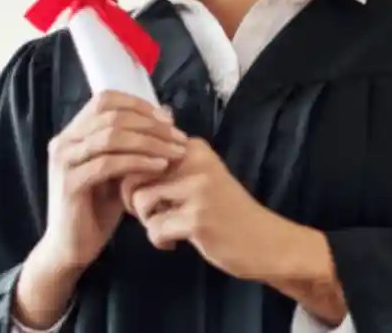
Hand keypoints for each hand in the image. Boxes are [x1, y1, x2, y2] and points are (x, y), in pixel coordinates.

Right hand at [16, 90, 186, 327]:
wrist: (71, 247)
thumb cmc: (97, 207)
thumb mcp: (118, 170)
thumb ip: (134, 144)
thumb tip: (166, 114)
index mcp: (73, 132)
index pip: (105, 99)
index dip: (138, 105)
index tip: (167, 120)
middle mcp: (64, 141)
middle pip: (111, 115)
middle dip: (150, 124)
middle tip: (178, 137)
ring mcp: (64, 161)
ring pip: (111, 137)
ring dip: (149, 141)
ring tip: (175, 151)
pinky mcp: (71, 184)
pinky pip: (108, 164)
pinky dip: (138, 162)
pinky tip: (160, 167)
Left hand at [119, 137, 304, 281]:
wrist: (267, 242)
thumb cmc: (228, 212)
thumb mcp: (201, 179)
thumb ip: (169, 168)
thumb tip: (124, 163)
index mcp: (195, 148)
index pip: (141, 150)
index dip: (134, 177)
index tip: (150, 195)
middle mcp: (196, 162)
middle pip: (135, 173)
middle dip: (133, 199)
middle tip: (150, 215)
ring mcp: (198, 189)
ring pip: (141, 199)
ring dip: (146, 220)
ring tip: (164, 227)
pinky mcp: (197, 218)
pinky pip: (154, 227)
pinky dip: (158, 240)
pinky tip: (174, 243)